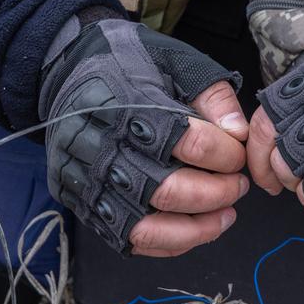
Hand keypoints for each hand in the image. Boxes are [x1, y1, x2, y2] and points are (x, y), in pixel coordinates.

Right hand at [41, 17, 249, 256]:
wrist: (65, 70)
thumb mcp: (174, 60)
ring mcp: (92, 184)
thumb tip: (239, 132)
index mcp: (132, 109)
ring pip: (148, 228)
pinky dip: (168, 243)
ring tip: (225, 216)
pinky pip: (129, 240)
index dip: (228, 154)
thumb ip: (211, 93)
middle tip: (238, 186)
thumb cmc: (126, 64)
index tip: (238, 153)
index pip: (193, 144)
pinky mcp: (85, 204)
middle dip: (218, 193)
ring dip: (196, 229)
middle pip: (172, 191)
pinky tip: (194, 229)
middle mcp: (107, 151)